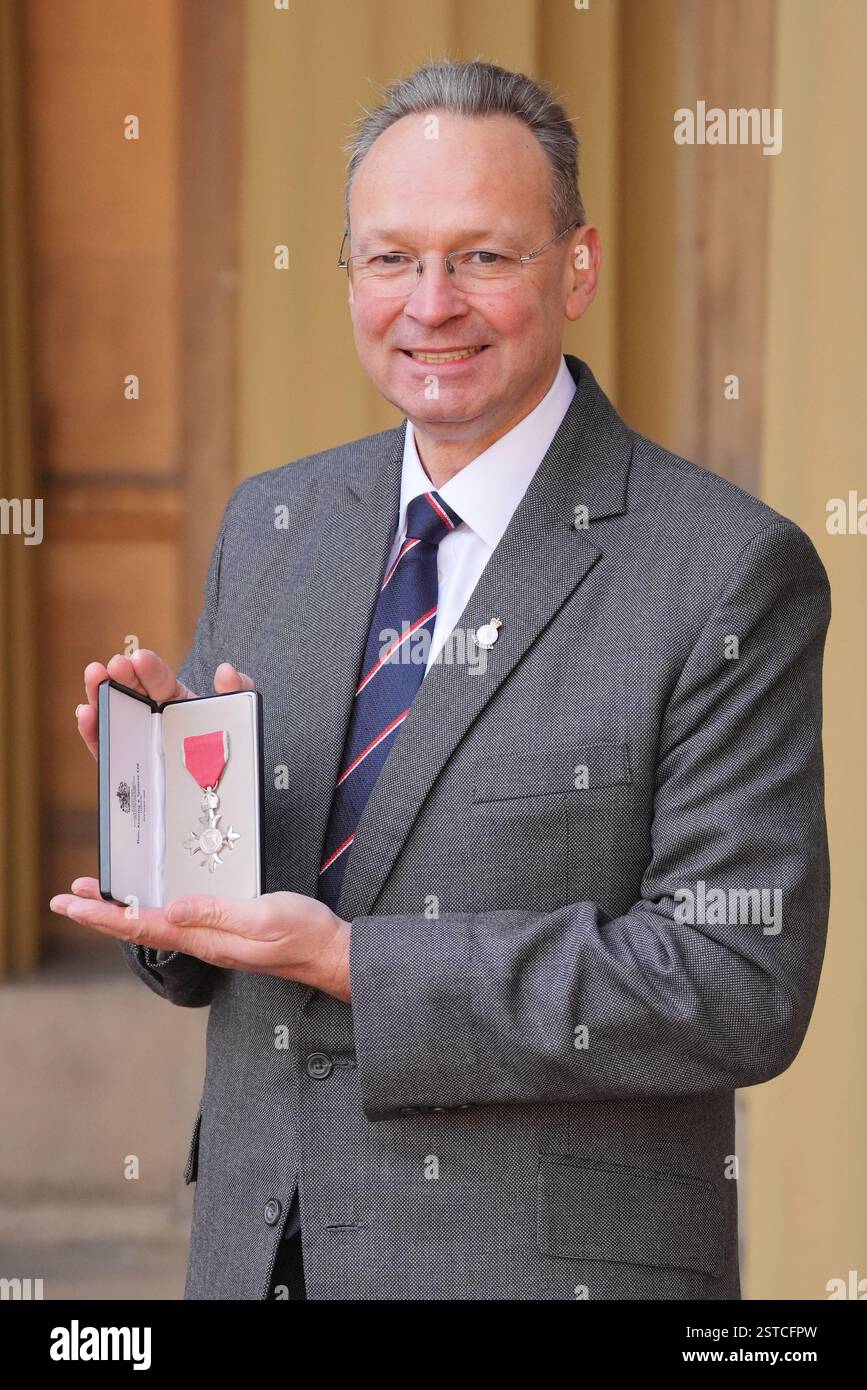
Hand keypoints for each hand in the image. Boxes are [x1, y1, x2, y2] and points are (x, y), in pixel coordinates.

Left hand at [49, 877, 351, 1001]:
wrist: (331, 954)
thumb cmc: (304, 935)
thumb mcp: (263, 915)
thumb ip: (218, 912)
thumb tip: (171, 909)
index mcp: (207, 939)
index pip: (142, 926)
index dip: (103, 914)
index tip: (71, 903)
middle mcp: (203, 943)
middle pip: (139, 929)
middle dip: (100, 913)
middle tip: (67, 898)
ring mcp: (213, 941)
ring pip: (154, 927)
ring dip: (120, 913)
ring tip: (95, 898)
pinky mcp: (225, 934)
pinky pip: (175, 925)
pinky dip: (148, 913)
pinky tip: (148, 906)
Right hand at [75, 649, 254, 760]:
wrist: (215, 793)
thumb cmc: (222, 747)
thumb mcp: (236, 714)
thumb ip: (237, 690)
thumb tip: (226, 670)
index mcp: (174, 699)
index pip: (159, 679)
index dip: (149, 667)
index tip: (140, 658)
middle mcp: (150, 716)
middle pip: (130, 691)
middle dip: (120, 674)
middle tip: (113, 665)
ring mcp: (135, 738)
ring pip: (112, 713)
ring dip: (100, 694)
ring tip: (94, 678)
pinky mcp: (124, 765)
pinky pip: (106, 748)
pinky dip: (94, 732)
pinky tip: (86, 714)